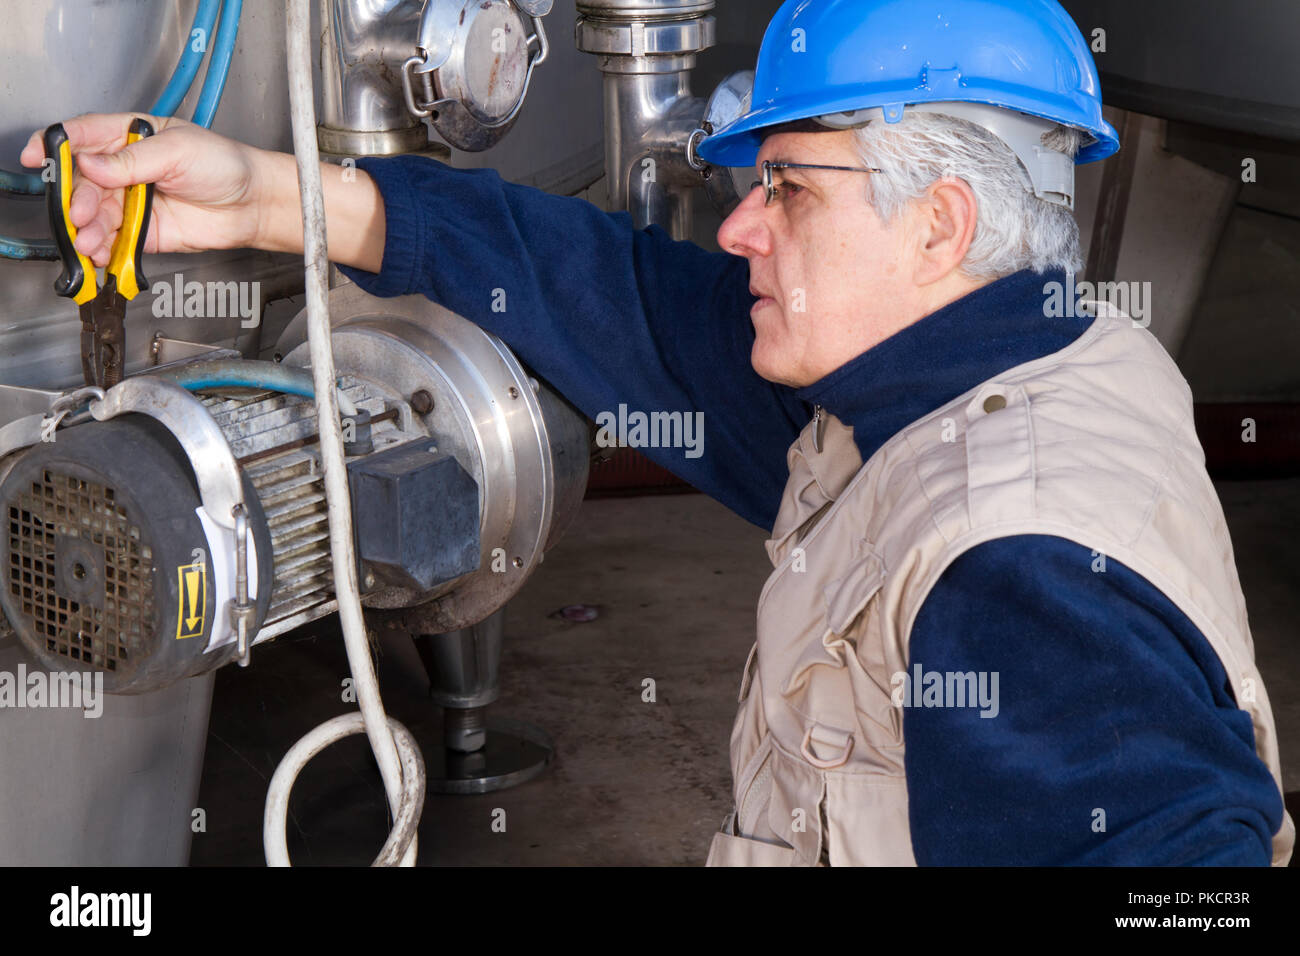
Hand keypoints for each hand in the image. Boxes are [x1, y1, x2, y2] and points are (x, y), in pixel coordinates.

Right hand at [20, 112, 269, 266]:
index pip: (85, 135)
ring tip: (86, 237)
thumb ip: (132, 160)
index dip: (57, 145)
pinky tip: (95, 251)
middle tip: (77, 211)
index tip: (37, 156)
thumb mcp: (178, 150)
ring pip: (95, 213)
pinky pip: (113, 238)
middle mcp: (127, 169)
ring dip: (85, 226)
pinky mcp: (143, 231)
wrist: (253, 204)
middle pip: (85, 181)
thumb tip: (91, 163)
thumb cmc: (226, 166)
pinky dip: (101, 246)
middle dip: (76, 197)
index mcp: (133, 137)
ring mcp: (133, 200)